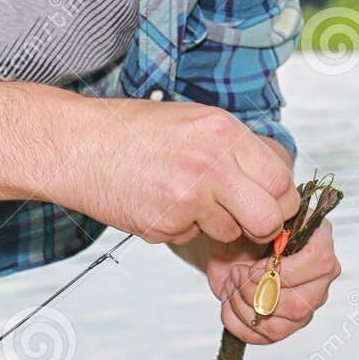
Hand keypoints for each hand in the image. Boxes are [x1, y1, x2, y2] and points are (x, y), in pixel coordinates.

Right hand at [53, 98, 300, 245]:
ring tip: (185, 198)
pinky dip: (181, 228)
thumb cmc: (134, 131)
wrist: (77, 145)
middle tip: (243, 219)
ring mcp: (188, 198)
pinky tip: (159, 202)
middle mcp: (212, 164)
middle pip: (269, 219)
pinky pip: (192, 238)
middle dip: (261, 227)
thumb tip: (273, 183)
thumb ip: (236, 150)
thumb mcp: (196, 122)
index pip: (282, 181)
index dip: (279, 199)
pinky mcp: (165, 224)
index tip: (268, 203)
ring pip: (230, 233)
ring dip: (215, 226)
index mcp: (224, 132)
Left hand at [207, 218, 340, 344]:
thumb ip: (264, 218)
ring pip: (281, 326)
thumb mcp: (250, 216)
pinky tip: (231, 303)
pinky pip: (266, 337)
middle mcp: (321, 276)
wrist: (229, 248)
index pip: (320, 263)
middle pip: (299, 305)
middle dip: (255, 294)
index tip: (253, 267)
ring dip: (244, 308)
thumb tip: (269, 226)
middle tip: (236, 275)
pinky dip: (238, 323)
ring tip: (232, 287)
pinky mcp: (289, 323)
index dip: (282, 271)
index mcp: (319, 241)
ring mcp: (308, 302)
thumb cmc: (245, 230)